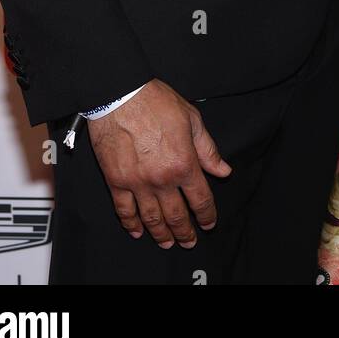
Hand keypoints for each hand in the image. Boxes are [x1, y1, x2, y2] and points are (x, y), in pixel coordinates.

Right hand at [87, 78, 231, 247]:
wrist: (120, 95)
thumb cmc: (156, 101)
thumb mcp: (192, 120)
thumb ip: (208, 149)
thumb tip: (223, 170)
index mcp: (184, 163)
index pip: (200, 199)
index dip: (207, 215)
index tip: (208, 223)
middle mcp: (161, 179)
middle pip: (177, 215)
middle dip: (185, 232)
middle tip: (189, 241)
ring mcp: (137, 183)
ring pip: (151, 218)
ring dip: (161, 234)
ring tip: (167, 242)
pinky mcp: (116, 181)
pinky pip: (124, 210)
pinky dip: (131, 224)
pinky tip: (137, 231)